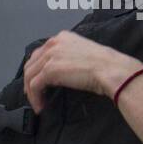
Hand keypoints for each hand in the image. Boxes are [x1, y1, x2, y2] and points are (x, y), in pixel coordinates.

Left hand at [22, 30, 142, 113]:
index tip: (39, 80)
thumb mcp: (86, 54)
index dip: (38, 67)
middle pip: (32, 63)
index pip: (42, 52)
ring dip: (31, 91)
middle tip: (34, 94)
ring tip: (37, 103)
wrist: (112, 70)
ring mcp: (50, 56)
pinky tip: (40, 105)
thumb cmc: (107, 65)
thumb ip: (72, 57)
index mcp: (63, 37)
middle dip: (30, 80)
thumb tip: (64, 71)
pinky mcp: (49, 70)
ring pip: (30, 75)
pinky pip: (34, 85)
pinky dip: (35, 97)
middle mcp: (54, 43)